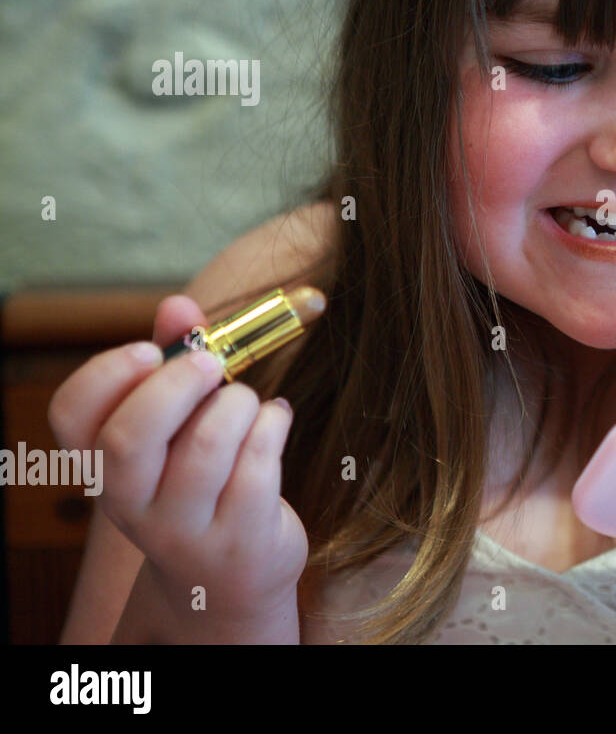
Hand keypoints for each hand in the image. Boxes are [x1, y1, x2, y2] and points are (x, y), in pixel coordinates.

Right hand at [47, 294, 307, 620]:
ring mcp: (184, 529)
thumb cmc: (202, 478)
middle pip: (130, 436)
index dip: (107, 373)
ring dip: (239, 403)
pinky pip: (259, 468)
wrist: (228, 577)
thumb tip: (179, 306)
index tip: (149, 348)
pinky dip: (275, 425)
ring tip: (249, 401)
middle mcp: (131, 503)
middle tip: (211, 361)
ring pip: (207, 448)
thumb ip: (176, 359)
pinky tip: (277, 420)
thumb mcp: (179, 424)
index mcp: (104, 466)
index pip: (71, 416)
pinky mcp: (239, 540)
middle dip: (177, 382)